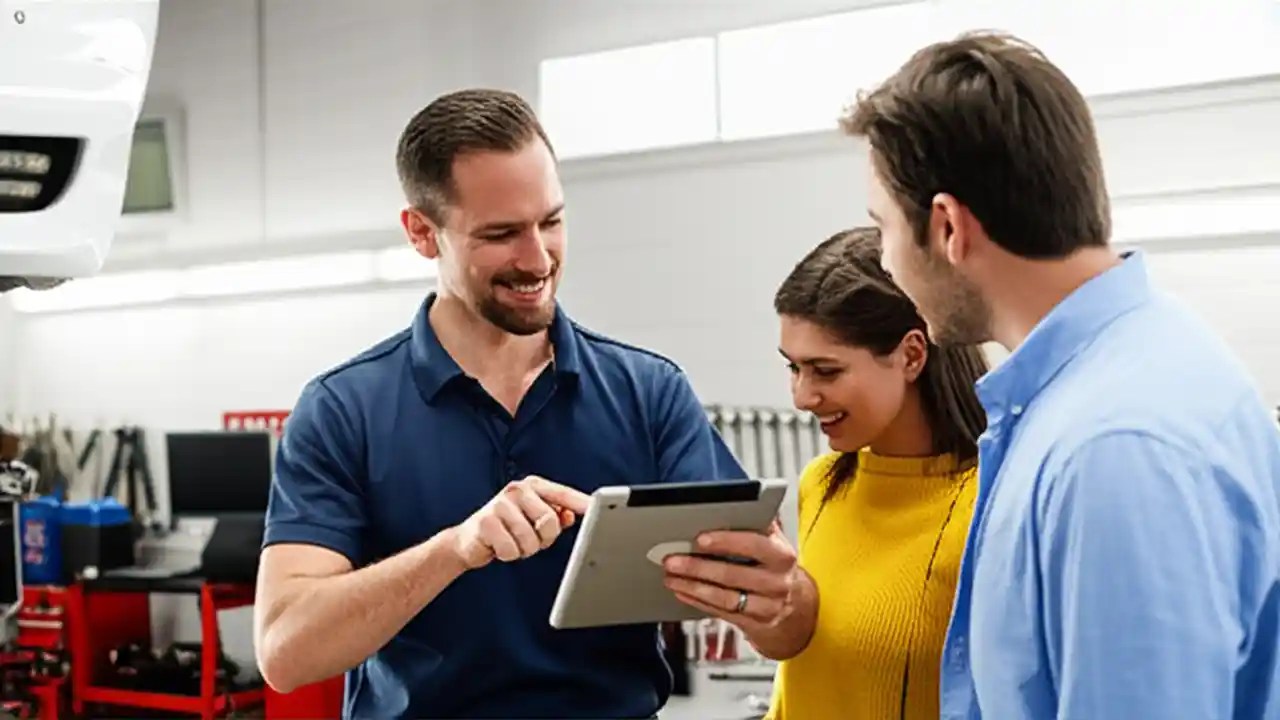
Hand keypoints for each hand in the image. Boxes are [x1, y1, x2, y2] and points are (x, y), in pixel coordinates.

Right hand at [450, 476, 589, 568]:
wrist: (468, 541)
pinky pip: (511, 550)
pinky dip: (508, 555)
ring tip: (512, 541)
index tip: (597, 509)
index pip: (563, 494)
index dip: (581, 503)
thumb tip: (570, 516)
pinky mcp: (486, 523)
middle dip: (543, 539)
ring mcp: (500, 505)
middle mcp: (517, 490)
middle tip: (530, 538)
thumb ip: (556, 515)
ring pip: (531, 540)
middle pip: (549, 522)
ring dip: (524, 549)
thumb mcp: (533, 519)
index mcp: (533, 486)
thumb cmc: (507, 529)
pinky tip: (499, 546)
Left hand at [662, 521, 809, 630]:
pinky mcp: (755, 623)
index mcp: (782, 555)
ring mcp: (767, 606)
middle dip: (697, 566)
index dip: (726, 541)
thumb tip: (729, 502)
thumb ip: (756, 524)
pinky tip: (682, 591)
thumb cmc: (775, 565)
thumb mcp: (774, 542)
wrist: (797, 606)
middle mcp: (777, 582)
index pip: (754, 545)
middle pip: (732, 574)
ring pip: (724, 598)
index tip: (700, 538)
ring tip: (671, 577)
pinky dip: (698, 601)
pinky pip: (721, 613)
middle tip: (672, 560)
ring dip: (692, 587)